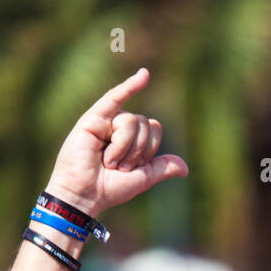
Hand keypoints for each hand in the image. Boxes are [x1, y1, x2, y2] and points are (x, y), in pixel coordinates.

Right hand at [43, 67, 187, 217]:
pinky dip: (129, 86)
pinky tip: (144, 75)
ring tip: (108, 161)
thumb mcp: (142, 179)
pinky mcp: (92, 118)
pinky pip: (114, 97)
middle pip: (145, 124)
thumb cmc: (108, 188)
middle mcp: (120, 125)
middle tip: (118, 167)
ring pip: (132, 121)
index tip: (134, 167)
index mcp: (133, 137)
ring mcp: (106, 120)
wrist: (84, 195)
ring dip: (123, 147)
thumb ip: (162, 168)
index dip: (150, 149)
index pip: (155, 129)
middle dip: (137, 150)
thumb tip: (186, 168)